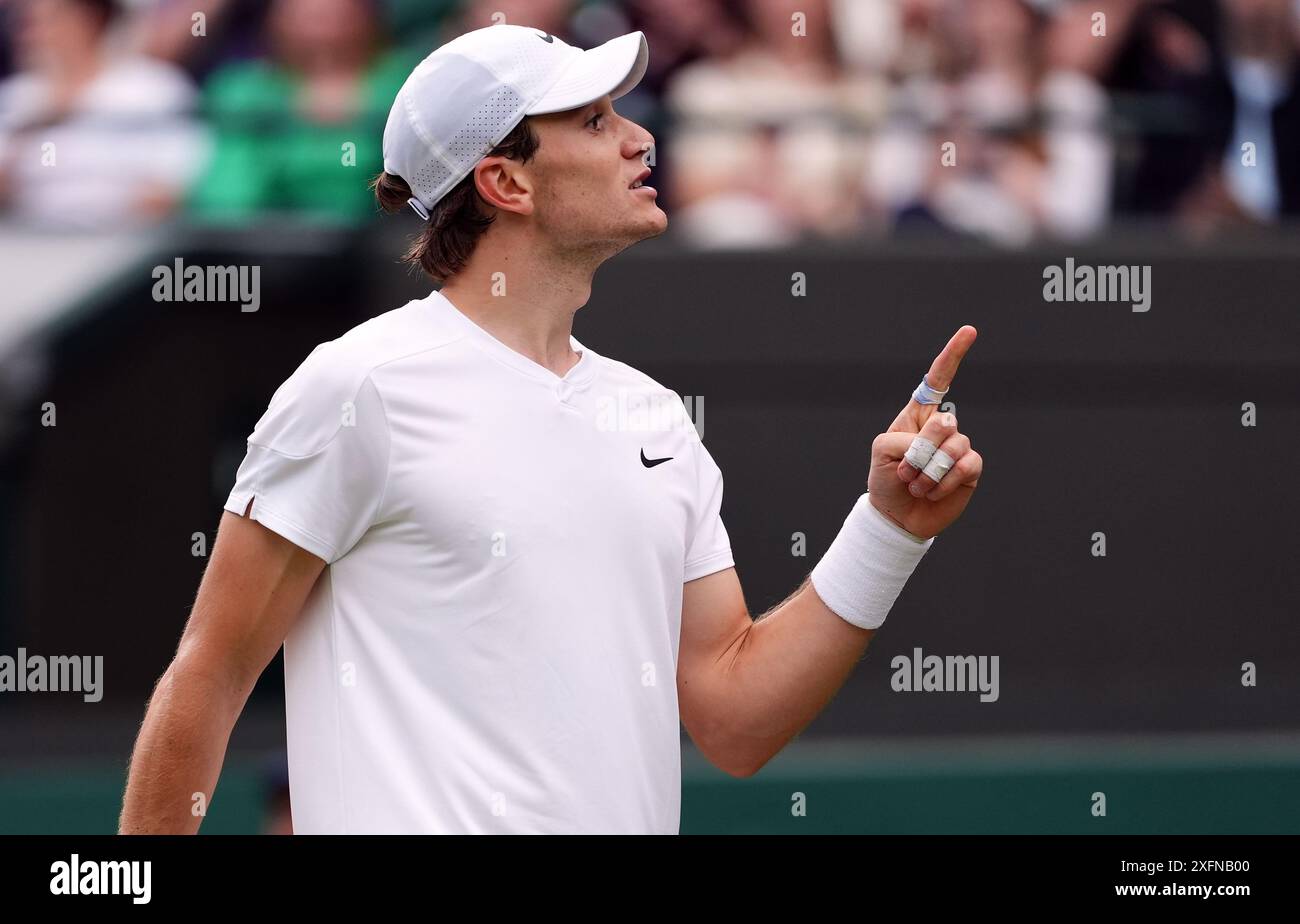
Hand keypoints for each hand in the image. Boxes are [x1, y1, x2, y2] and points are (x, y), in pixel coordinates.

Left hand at [867, 325, 982, 539]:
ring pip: (955, 447)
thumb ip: (906, 438)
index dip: (953, 355)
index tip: (969, 331)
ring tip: (916, 486)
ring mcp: (958, 447)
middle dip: (922, 450)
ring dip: (928, 473)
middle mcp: (942, 427)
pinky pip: (966, 466)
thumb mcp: (882, 451)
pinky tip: (932, 492)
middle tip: (906, 470)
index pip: (937, 380)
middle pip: (944, 422)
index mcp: (918, 415)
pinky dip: (944, 483)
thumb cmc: (886, 479)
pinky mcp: (970, 469)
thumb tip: (939, 441)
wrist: (897, 515)